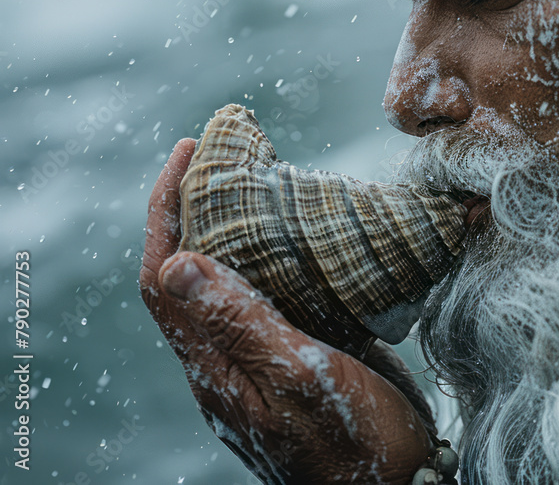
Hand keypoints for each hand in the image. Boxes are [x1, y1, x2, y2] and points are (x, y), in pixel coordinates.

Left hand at [140, 139, 433, 483]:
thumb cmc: (355, 445)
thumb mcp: (301, 379)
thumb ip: (242, 323)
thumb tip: (177, 261)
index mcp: (218, 366)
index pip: (165, 277)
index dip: (166, 210)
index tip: (187, 151)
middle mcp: (231, 360)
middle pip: (192, 272)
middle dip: (197, 206)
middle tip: (226, 152)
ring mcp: (266, 359)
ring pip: (234, 280)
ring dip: (237, 225)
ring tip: (263, 177)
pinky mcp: (303, 356)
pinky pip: (275, 295)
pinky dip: (278, 254)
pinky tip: (306, 233)